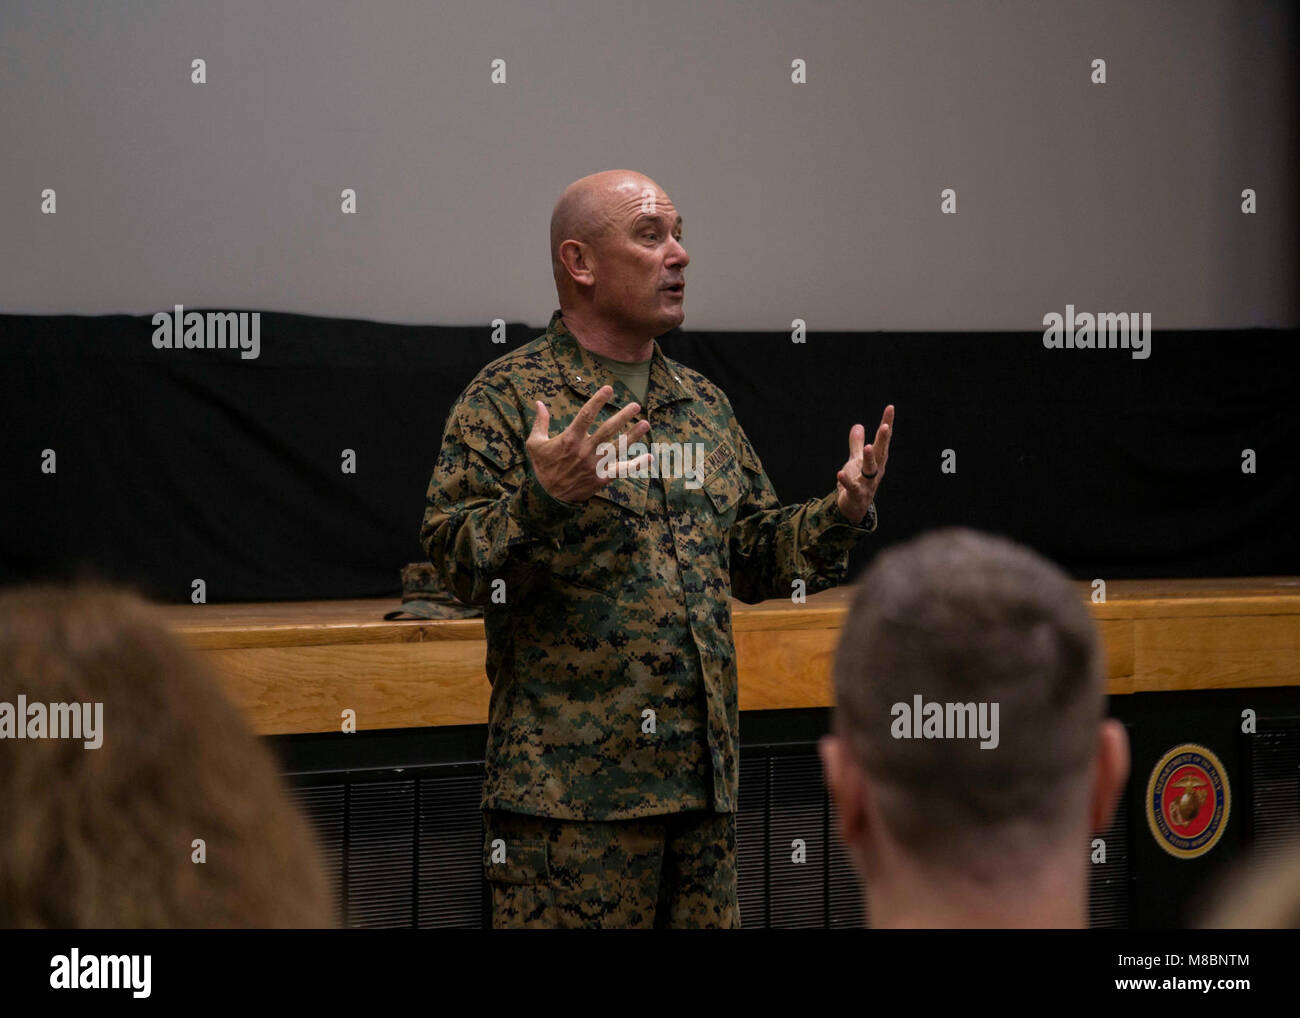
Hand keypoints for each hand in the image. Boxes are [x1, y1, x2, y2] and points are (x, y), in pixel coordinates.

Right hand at [527, 385, 651, 501]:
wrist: (547, 496)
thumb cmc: (542, 467)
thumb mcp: (535, 444)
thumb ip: (540, 423)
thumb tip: (539, 403)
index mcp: (569, 439)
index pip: (586, 415)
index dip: (598, 401)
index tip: (609, 389)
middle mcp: (585, 450)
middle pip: (608, 429)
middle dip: (623, 416)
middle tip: (635, 405)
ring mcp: (595, 465)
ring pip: (618, 447)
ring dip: (633, 435)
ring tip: (645, 423)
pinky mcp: (601, 478)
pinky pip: (621, 470)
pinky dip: (636, 465)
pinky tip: (650, 457)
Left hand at [836, 405, 893, 523]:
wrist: (853, 509)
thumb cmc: (857, 482)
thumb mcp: (856, 461)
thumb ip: (856, 444)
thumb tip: (858, 425)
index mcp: (877, 461)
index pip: (883, 440)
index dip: (887, 423)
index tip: (890, 408)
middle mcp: (876, 471)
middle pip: (881, 453)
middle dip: (883, 440)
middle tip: (886, 426)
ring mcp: (867, 483)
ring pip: (871, 470)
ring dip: (870, 459)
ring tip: (869, 447)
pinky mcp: (857, 494)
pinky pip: (852, 487)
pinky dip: (846, 481)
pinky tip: (840, 473)